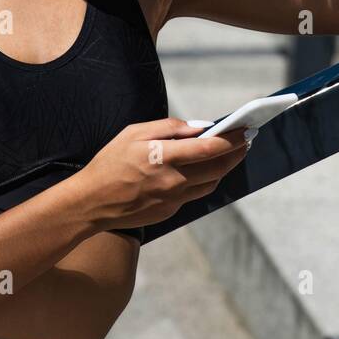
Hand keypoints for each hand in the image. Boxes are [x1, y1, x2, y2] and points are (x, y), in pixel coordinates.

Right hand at [75, 117, 251, 232]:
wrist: (91, 202)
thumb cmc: (109, 162)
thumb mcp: (133, 133)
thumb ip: (169, 127)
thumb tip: (199, 127)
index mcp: (164, 157)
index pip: (210, 147)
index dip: (232, 139)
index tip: (245, 130)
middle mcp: (173, 181)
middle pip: (219, 167)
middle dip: (237, 153)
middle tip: (247, 140)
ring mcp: (173, 199)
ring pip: (212, 183)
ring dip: (225, 168)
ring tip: (231, 153)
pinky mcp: (170, 211)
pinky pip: (195, 193)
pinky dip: (206, 180)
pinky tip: (206, 170)